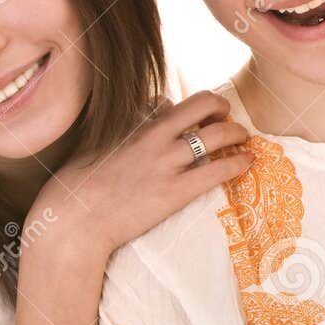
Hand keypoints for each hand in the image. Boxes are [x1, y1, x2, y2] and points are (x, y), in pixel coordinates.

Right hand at [34, 91, 251, 260]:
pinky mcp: (176, 192)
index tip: (202, 115)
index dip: (191, 108)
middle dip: (221, 108)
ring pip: (216, 135)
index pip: (173, 103)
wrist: (75, 221)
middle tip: (228, 118)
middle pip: (202, 106)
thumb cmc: (79, 186)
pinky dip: (239, 162)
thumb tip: (153, 107)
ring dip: (236, 133)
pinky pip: (218, 170)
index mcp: (134, 126)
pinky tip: (249, 160)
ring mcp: (167, 164)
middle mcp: (154, 137)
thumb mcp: (98, 145)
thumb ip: (126, 127)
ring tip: (243, 138)